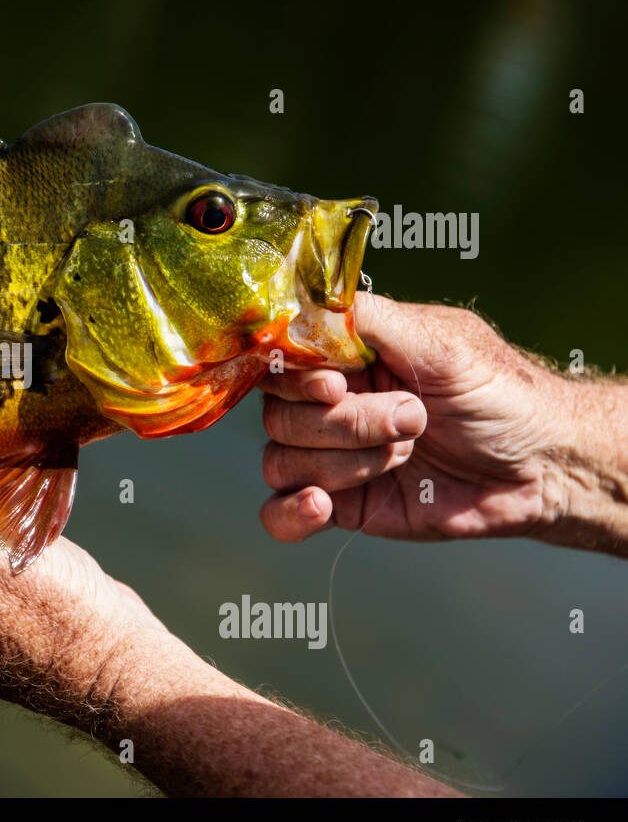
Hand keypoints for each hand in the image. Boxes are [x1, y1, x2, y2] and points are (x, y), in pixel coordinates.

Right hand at [257, 293, 627, 551]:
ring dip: (344, 465)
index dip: (297, 378)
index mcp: (347, 356)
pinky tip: (321, 506)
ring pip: (281, 462)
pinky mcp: (340, 505)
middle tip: (412, 421)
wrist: (544, 469)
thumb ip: (367, 319)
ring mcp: (331, 456)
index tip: (337, 387)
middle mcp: (330, 404)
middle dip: (345, 425)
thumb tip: (299, 308)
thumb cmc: (502, 394)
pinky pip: (278, 513)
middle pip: (278, 416)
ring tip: (404, 458)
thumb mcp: (440, 341)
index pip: (281, 361)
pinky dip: (289, 513)